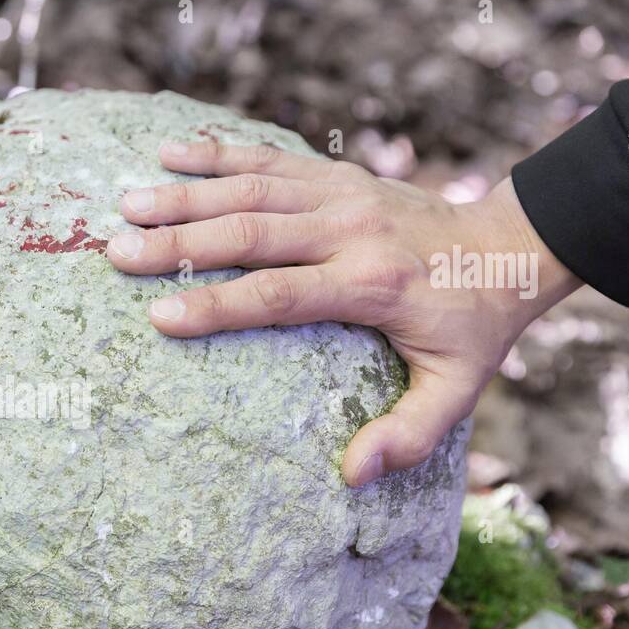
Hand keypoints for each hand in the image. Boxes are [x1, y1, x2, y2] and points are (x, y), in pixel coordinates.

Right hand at [108, 140, 581, 486]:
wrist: (512, 245)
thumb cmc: (474, 326)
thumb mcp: (457, 390)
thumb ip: (408, 434)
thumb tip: (353, 476)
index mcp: (371, 283)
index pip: (279, 295)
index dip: (217, 305)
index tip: (160, 317)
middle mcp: (351, 230)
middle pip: (251, 232)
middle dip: (179, 242)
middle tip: (116, 252)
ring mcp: (341, 195)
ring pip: (252, 187)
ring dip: (186, 194)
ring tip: (126, 203)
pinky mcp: (337, 176)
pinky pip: (270, 158)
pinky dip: (219, 153)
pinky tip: (171, 152)